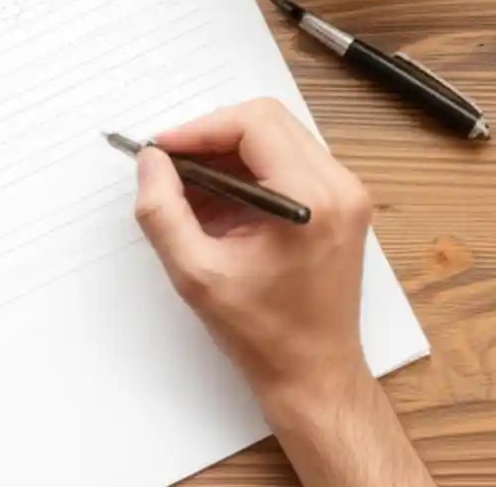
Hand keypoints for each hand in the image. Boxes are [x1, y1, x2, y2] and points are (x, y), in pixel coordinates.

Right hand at [134, 98, 369, 394]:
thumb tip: (151, 162)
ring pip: (278, 137)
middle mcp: (339, 188)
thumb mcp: (195, 274)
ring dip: (228, 155)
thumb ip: (162, 211)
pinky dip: (248, 172)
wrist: (313, 373)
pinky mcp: (340, 205)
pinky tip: (219, 205)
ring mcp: (345, 194)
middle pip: (267, 121)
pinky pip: (289, 162)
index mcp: (312, 200)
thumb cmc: (264, 334)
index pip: (253, 124)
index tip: (163, 152)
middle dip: (211, 137)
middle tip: (171, 166)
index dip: (199, 129)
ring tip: (191, 190)